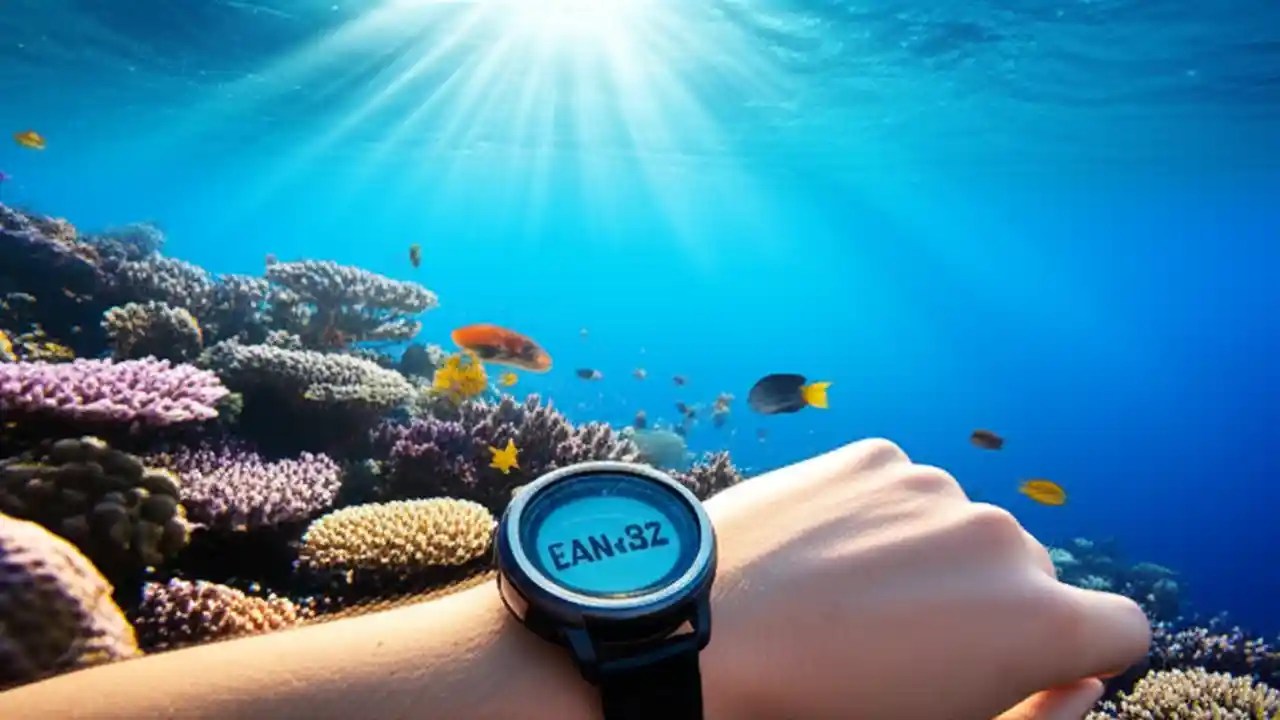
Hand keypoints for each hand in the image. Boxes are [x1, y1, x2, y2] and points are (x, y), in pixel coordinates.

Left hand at [699, 439, 1149, 719]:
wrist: (696, 641)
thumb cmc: (820, 714)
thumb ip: (1042, 715)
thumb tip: (1079, 674)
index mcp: (1040, 620)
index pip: (1120, 629)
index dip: (1076, 658)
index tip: (1018, 672)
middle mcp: (1001, 536)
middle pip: (1034, 575)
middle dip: (994, 609)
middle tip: (906, 649)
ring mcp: (934, 485)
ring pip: (964, 529)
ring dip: (934, 561)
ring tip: (851, 602)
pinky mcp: (875, 455)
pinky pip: (905, 491)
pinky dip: (883, 520)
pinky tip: (824, 558)